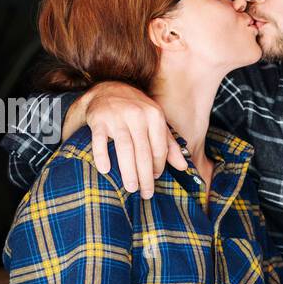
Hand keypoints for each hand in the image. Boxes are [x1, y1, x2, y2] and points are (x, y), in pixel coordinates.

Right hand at [64, 82, 187, 197]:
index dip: (159, 165)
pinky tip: (105, 170)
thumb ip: (169, 144)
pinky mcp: (98, 119)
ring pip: (125, 149)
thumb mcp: (156, 123)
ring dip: (128, 171)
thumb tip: (184, 167)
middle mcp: (137, 115)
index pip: (159, 147)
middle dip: (146, 175)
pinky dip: (102, 155)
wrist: (107, 90)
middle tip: (146, 193)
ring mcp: (116, 116)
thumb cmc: (137, 111)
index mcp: (154, 115)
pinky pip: (99, 140)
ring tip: (131, 188)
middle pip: (144, 152)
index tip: (156, 178)